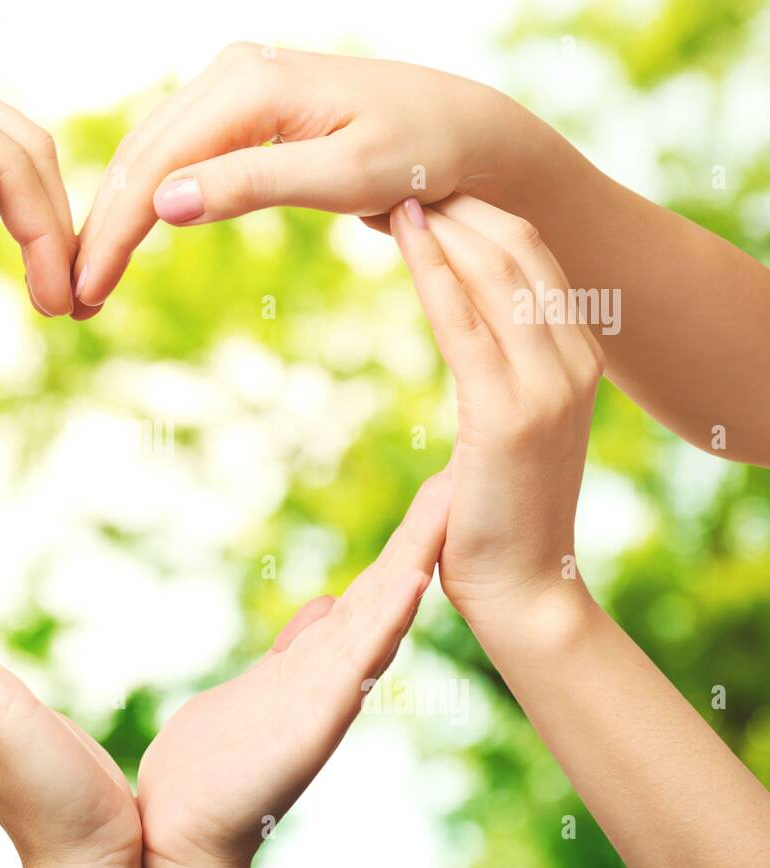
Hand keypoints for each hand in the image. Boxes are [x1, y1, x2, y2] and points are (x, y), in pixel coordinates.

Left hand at [0, 42, 75, 314]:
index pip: (7, 156)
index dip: (44, 229)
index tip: (56, 300)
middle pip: (24, 148)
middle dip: (58, 227)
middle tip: (68, 306)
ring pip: (11, 154)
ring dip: (43, 220)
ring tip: (54, 286)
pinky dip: (15, 207)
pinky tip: (25, 247)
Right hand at [72, 43, 517, 313]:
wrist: (461, 129)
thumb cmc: (420, 153)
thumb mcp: (344, 178)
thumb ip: (253, 184)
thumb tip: (163, 204)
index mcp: (250, 84)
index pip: (158, 166)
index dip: (115, 234)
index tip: (85, 291)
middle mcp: (232, 71)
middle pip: (141, 157)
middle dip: (102, 230)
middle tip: (72, 299)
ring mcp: (234, 85)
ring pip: (150, 155)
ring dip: (117, 218)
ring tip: (90, 278)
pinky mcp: (241, 107)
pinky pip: (176, 153)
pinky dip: (147, 200)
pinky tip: (127, 238)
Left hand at [137, 470, 450, 867]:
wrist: (185, 826)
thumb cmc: (218, 762)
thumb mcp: (262, 683)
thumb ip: (298, 648)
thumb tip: (324, 607)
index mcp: (321, 660)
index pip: (374, 587)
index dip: (410, 537)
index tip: (443, 483)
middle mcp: (335, 672)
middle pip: (389, 588)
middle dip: (426, 530)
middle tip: (470, 467)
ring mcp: (328, 694)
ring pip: (382, 614)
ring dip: (416, 557)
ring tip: (452, 502)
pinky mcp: (313, 722)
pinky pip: (356, 662)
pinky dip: (385, 620)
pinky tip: (410, 582)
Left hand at [389, 195, 605, 631]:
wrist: (523, 593)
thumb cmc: (498, 515)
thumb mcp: (508, 426)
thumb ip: (498, 374)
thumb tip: (467, 337)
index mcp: (577, 357)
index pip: (533, 259)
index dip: (479, 215)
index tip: (424, 186)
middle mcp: (575, 358)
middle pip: (520, 248)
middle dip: (460, 202)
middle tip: (398, 171)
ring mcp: (550, 383)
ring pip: (498, 270)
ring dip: (443, 221)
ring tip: (392, 186)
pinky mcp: (508, 412)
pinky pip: (464, 319)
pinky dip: (432, 267)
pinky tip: (403, 231)